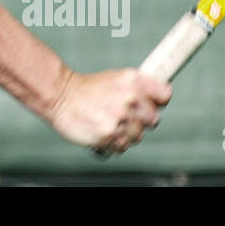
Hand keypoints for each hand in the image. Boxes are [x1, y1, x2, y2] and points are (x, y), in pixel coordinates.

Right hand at [47, 68, 170, 154]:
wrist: (60, 95)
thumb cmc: (87, 89)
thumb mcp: (115, 78)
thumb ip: (138, 89)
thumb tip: (158, 101)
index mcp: (133, 81)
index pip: (164, 94)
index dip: (157, 101)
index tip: (149, 103)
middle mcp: (130, 98)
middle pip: (153, 120)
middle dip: (140, 120)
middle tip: (121, 115)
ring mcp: (120, 117)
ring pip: (138, 136)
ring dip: (125, 133)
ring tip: (107, 122)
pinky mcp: (110, 134)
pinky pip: (122, 147)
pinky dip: (113, 143)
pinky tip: (101, 130)